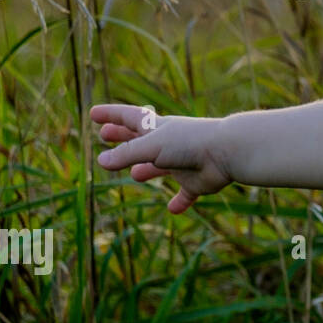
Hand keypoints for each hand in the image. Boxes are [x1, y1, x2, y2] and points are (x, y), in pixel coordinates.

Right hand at [90, 104, 232, 213]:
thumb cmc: (189, 143)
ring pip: (161, 167)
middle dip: (123, 138)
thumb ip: (126, 154)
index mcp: (158, 128)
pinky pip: (186, 194)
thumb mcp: (152, 146)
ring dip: (148, 170)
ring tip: (135, 174)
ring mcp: (183, 163)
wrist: (228, 153)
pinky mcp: (196, 182)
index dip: (111, 115)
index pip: (129, 118)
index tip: (94, 113)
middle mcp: (169, 144)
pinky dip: (180, 200)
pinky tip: (173, 209)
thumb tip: (101, 161)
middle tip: (105, 136)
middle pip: (140, 141)